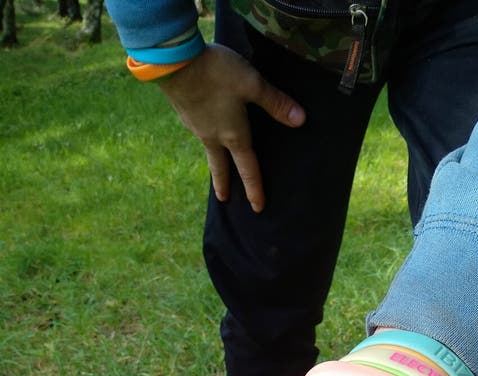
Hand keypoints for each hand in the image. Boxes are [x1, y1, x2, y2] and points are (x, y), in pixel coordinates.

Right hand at [158, 43, 305, 210]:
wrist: (173, 61)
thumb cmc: (217, 73)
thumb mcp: (252, 84)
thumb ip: (275, 102)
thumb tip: (301, 120)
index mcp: (233, 136)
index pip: (248, 169)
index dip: (254, 189)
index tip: (257, 207)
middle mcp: (213, 137)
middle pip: (220, 167)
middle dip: (224, 184)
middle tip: (224, 199)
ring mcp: (196, 127)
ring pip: (208, 149)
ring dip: (212, 161)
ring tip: (215, 164)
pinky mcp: (184, 113)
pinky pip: (198, 131)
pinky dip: (204, 137)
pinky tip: (203, 128)